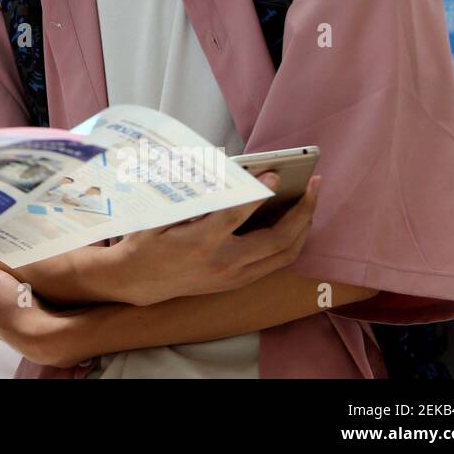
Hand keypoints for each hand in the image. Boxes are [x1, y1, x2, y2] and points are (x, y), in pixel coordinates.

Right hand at [109, 173, 321, 305]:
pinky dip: (292, 241)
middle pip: (277, 240)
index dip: (258, 193)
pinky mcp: (237, 282)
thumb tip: (224, 170)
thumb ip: (193, 195)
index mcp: (199, 241)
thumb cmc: (146, 240)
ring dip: (303, 227)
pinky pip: (276, 263)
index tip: (275, 175)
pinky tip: (296, 223)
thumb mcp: (160, 214)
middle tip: (315, 185)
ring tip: (311, 201)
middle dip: (303, 211)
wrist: (138, 281)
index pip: (236, 215)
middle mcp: (223, 262)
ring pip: (284, 255)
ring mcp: (234, 276)